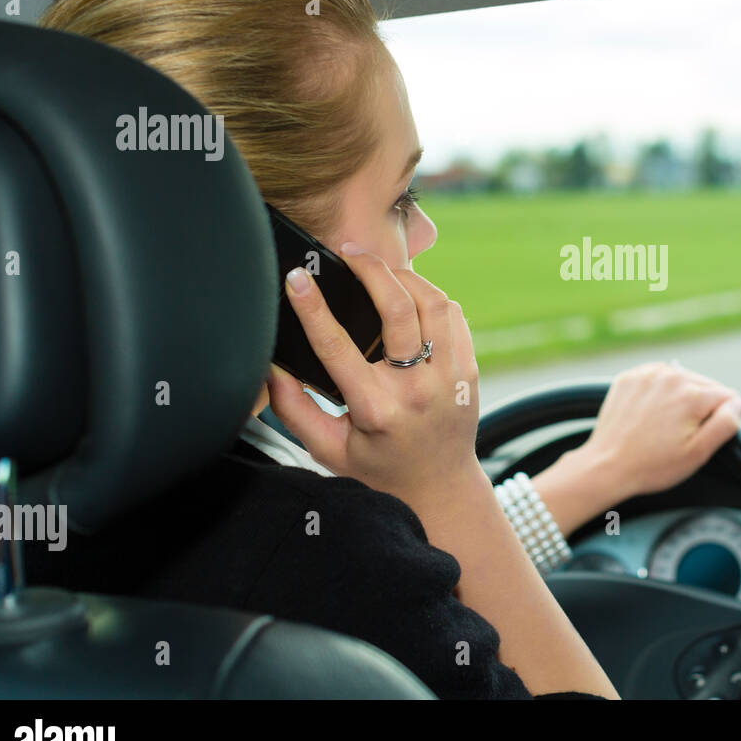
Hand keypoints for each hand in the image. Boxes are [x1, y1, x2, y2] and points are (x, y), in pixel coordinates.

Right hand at [265, 246, 479, 499]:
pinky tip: (408, 293)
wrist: (440, 488)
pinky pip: (453, 316)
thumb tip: (271, 366)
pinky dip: (430, 296)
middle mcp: (418, 390)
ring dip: (404, 276)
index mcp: (376, 409)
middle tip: (348, 251)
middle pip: (398, 308)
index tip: (296, 277)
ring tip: (378, 269)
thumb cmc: (378, 468)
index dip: (312, 307)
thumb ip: (293, 409)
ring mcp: (451, 378)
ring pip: (434, 302)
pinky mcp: (469, 370)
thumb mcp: (327, 449)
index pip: (338, 346)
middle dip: (370, 269)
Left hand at [574, 363, 740, 502]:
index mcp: (692, 393)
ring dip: (680, 399)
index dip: (720, 421)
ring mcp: (648, 373)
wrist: (606, 466)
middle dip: (700, 408)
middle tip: (678, 435)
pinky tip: (649, 416)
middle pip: (706, 387)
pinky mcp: (631, 377)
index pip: (729, 398)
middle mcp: (672, 375)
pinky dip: (658, 394)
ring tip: (662, 427)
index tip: (699, 437)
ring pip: (683, 381)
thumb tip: (736, 404)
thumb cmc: (653, 465)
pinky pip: (658, 380)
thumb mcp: (698, 453)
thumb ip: (726, 424)